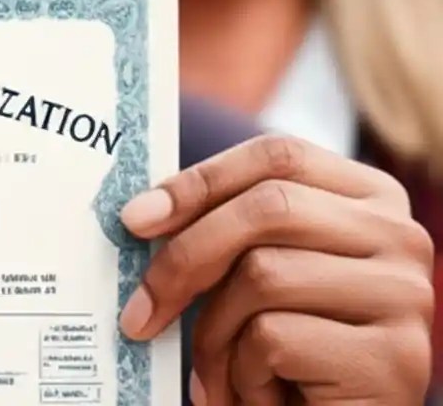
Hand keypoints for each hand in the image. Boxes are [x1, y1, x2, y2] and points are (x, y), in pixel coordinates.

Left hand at [119, 135, 433, 404]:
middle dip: (185, 260)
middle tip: (140, 313)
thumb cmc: (288, 352)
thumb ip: (228, 232)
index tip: (136, 219)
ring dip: (216, 336)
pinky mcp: (390, 357)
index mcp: (370, 199)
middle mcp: (400, 237)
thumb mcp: (260, 277)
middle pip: (267, 209)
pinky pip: (274, 338)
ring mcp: (404, 295)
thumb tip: (143, 213)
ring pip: (264, 275)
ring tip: (221, 373)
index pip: (278, 157)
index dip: (200, 181)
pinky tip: (263, 394)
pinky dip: (243, 372)